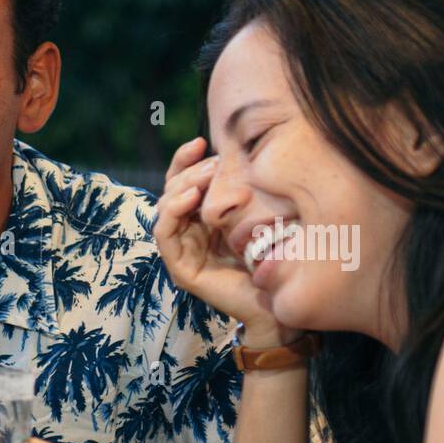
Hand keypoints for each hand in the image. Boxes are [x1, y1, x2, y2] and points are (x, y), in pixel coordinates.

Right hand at [154, 137, 298, 344]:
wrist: (280, 300)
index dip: (186, 160)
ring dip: (179, 188)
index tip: (202, 141)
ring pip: (164, 210)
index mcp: (205, 219)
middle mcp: (190, 233)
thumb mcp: (258, 211)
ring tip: (204, 178)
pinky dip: (171, 213)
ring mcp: (183, 252)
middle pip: (171, 192)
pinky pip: (163, 235)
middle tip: (213, 164)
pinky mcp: (181, 269)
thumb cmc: (275, 256)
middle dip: (187, 172)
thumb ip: (242, 188)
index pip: (185, 183)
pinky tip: (189, 199)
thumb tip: (238, 149)